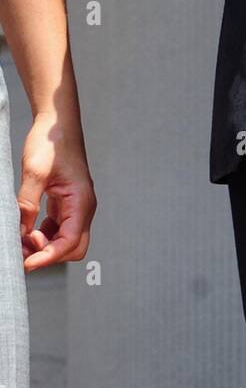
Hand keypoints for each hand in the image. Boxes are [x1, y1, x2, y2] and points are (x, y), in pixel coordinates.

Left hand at [18, 115, 96, 270]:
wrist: (57, 124)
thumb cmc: (51, 143)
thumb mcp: (34, 173)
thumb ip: (27, 204)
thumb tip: (19, 233)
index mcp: (81, 201)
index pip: (70, 242)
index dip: (48, 257)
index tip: (26, 263)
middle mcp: (83, 207)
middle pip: (73, 248)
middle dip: (49, 255)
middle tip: (23, 250)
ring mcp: (76, 206)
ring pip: (65, 241)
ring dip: (45, 246)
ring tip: (21, 238)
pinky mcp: (67, 203)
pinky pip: (59, 229)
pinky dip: (44, 235)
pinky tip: (28, 228)